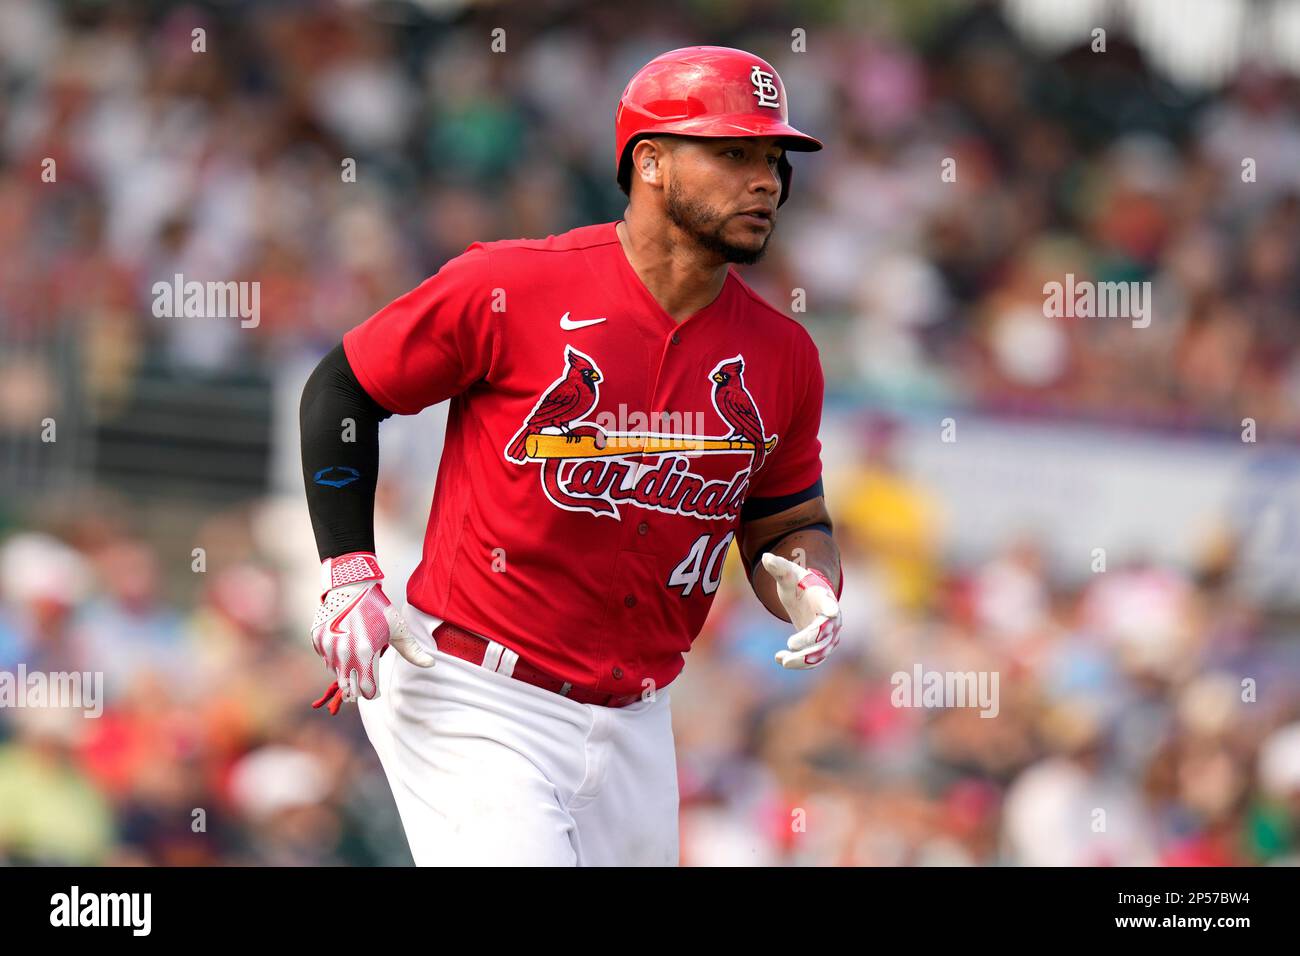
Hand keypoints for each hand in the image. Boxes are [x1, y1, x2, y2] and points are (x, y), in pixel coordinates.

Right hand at [310, 552, 434, 713]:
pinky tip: (344, 647)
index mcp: (364, 654)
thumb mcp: (398, 629)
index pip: (366, 690)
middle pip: (349, 687)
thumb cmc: (378, 608)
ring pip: (336, 673)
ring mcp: (327, 648)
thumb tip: (430, 664)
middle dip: (357, 686)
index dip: (372, 692)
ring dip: (346, 672)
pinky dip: (334, 659)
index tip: (375, 689)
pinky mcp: (317, 640)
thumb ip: (413, 651)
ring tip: (356, 660)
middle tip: (365, 679)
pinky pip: (325, 659)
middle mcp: (342, 654)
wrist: (351, 586)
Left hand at [760, 553, 842, 668]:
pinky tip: (779, 659)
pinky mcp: (821, 646)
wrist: (808, 596)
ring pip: (821, 652)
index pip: (830, 605)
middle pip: (825, 634)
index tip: (832, 611)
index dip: (830, 608)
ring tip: (783, 661)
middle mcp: (832, 619)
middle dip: (809, 641)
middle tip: (790, 645)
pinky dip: (799, 663)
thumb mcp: (789, 575)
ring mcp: (829, 635)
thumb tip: (766, 557)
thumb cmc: (800, 584)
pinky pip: (813, 659)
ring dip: (803, 660)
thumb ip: (779, 568)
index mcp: (825, 599)